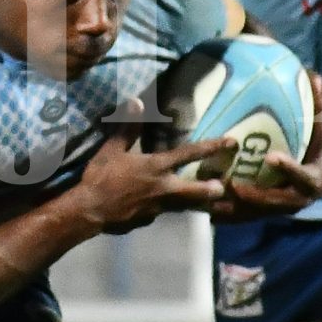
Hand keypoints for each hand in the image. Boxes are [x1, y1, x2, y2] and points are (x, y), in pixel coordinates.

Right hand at [72, 101, 231, 231]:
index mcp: (156, 167)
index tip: (231, 143)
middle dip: (212, 189)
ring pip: (184, 206)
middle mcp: (163, 188)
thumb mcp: (112, 149)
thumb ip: (127, 127)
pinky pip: (161, 212)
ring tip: (209, 204)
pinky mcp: (148, 220)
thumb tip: (136, 101)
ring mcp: (158, 208)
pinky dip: (164, 208)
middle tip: (224, 187)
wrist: (89, 211)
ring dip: (197, 203)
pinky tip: (160, 207)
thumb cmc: (101, 177)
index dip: (212, 147)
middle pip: (196, 191)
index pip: (189, 154)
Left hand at [214, 70, 321, 219]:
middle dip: (260, 198)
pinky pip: (254, 214)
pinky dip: (235, 215)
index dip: (292, 171)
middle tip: (235, 188)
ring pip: (266, 212)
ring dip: (242, 211)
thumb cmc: (320, 125)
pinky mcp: (273, 205)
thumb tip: (318, 86)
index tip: (271, 157)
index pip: (310, 178)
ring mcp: (289, 201)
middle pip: (285, 203)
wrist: (317, 146)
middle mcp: (307, 192)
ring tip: (217, 204)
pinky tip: (211, 212)